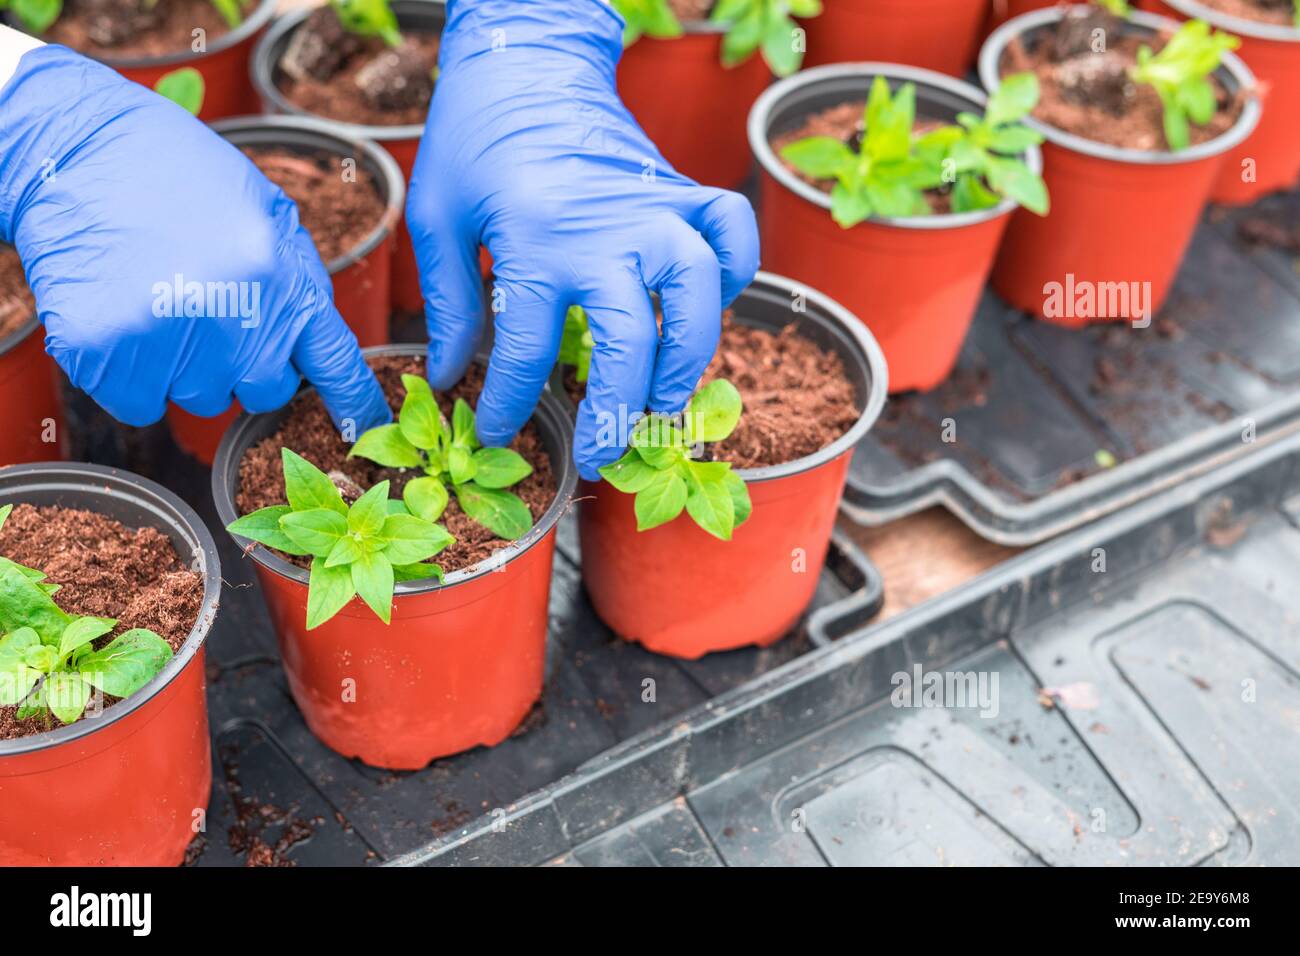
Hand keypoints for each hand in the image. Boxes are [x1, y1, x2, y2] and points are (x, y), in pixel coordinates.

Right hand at [0, 41, 388, 432]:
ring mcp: (166, 340)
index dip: (354, 401)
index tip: (369, 428)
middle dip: (247, 365)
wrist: (75, 150)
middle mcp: (230, 317)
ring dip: (187, 369)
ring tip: (162, 302)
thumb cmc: (176, 175)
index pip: (334, 362)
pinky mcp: (106, 354)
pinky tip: (127, 322)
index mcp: (278, 277)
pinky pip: (142, 406)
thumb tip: (321, 343)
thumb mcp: (264, 209)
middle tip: (212, 313)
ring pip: (202, 400)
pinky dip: (134, 379)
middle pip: (264, 392)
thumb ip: (298, 278)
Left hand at [408, 0, 759, 479]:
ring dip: (686, 357)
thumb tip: (451, 377)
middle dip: (616, 410)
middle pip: (629, 338)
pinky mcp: (679, 191)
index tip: (496, 431)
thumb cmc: (473, 136)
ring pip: (697, 294)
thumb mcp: (436, 215)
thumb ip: (449, 302)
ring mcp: (650, 209)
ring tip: (659, 400)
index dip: (509, 403)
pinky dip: (734, 271)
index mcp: (533, 237)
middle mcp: (602, 228)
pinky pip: (731, 234)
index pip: (527, 347)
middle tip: (601, 454)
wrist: (528, 58)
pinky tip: (707, 308)